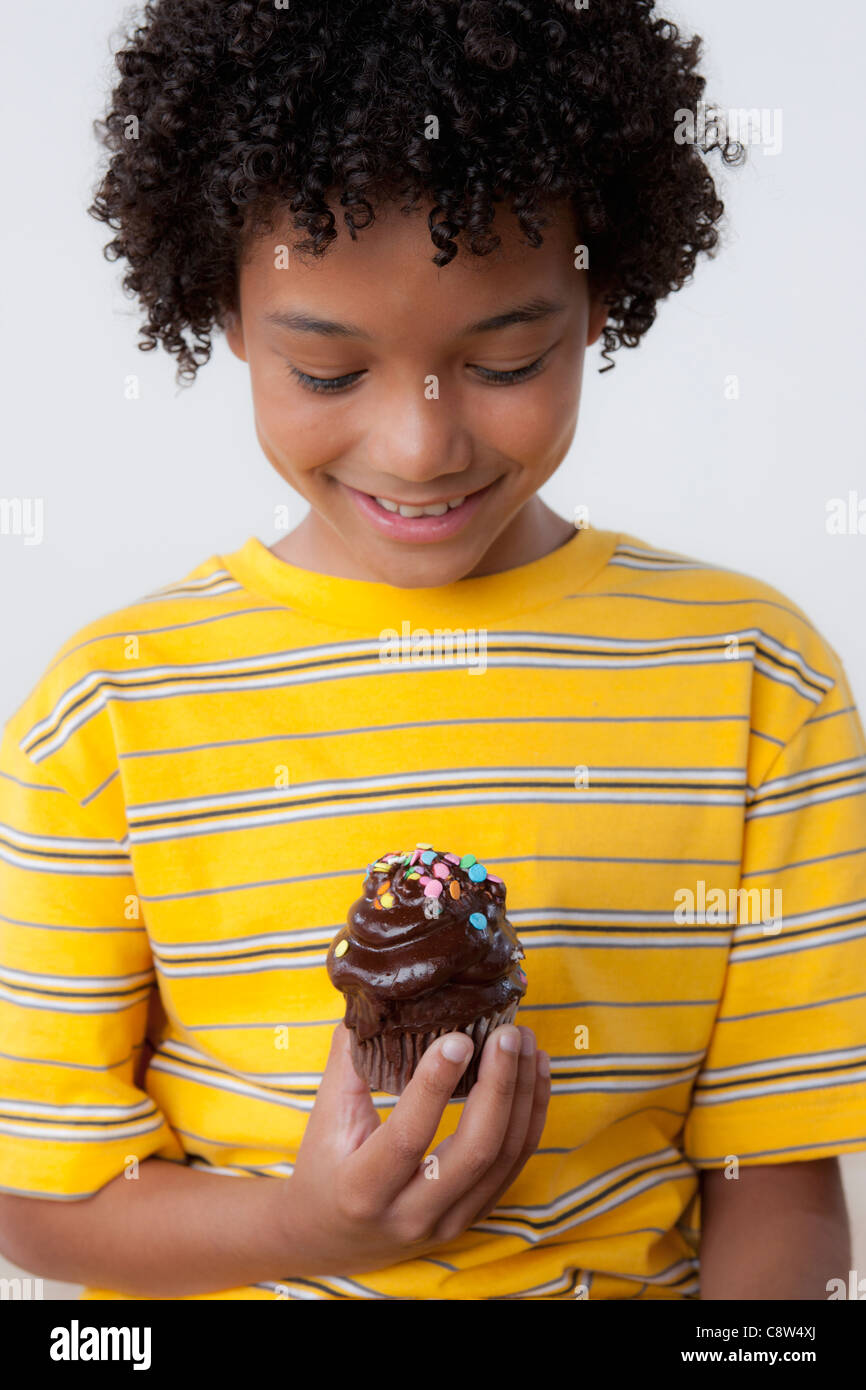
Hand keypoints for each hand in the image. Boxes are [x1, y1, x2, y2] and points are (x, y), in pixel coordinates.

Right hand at [281, 1020, 549, 1275]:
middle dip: (499, 1087)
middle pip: (474, 1152)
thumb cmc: (322, 1166)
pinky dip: (531, 1118)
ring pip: (503, 1160)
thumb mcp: (325, 1116)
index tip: (459, 1036)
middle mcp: (410, 1215)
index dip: (436, 1085)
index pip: (408, 1137)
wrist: (326, 1238)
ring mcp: (447, 1223)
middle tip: (507, 1033)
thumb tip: (377, 994)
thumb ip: (351, 1057)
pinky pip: (513, 1168)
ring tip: (526, 1044)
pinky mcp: (471, 1219)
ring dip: (523, 1098)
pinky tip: (534, 1075)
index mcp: (363, 1189)